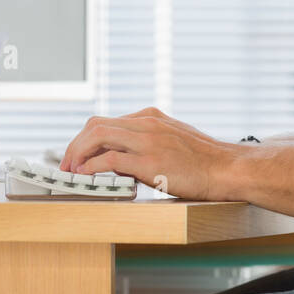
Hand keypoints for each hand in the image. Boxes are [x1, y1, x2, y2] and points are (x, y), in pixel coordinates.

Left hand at [60, 106, 242, 200]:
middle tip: (66, 165)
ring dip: (77, 154)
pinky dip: (91, 167)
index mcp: (150, 117)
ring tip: (71, 171)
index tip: (76, 155)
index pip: (106, 121)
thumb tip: (121, 159)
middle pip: (95, 125)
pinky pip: (110, 159)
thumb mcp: (173, 140)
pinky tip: (85, 176)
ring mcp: (147, 140)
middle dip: (74, 145)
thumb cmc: (204, 161)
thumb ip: (147, 143)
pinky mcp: (149, 161)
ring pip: (97, 136)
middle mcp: (146, 123)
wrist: (227, 169)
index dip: (85, 139)